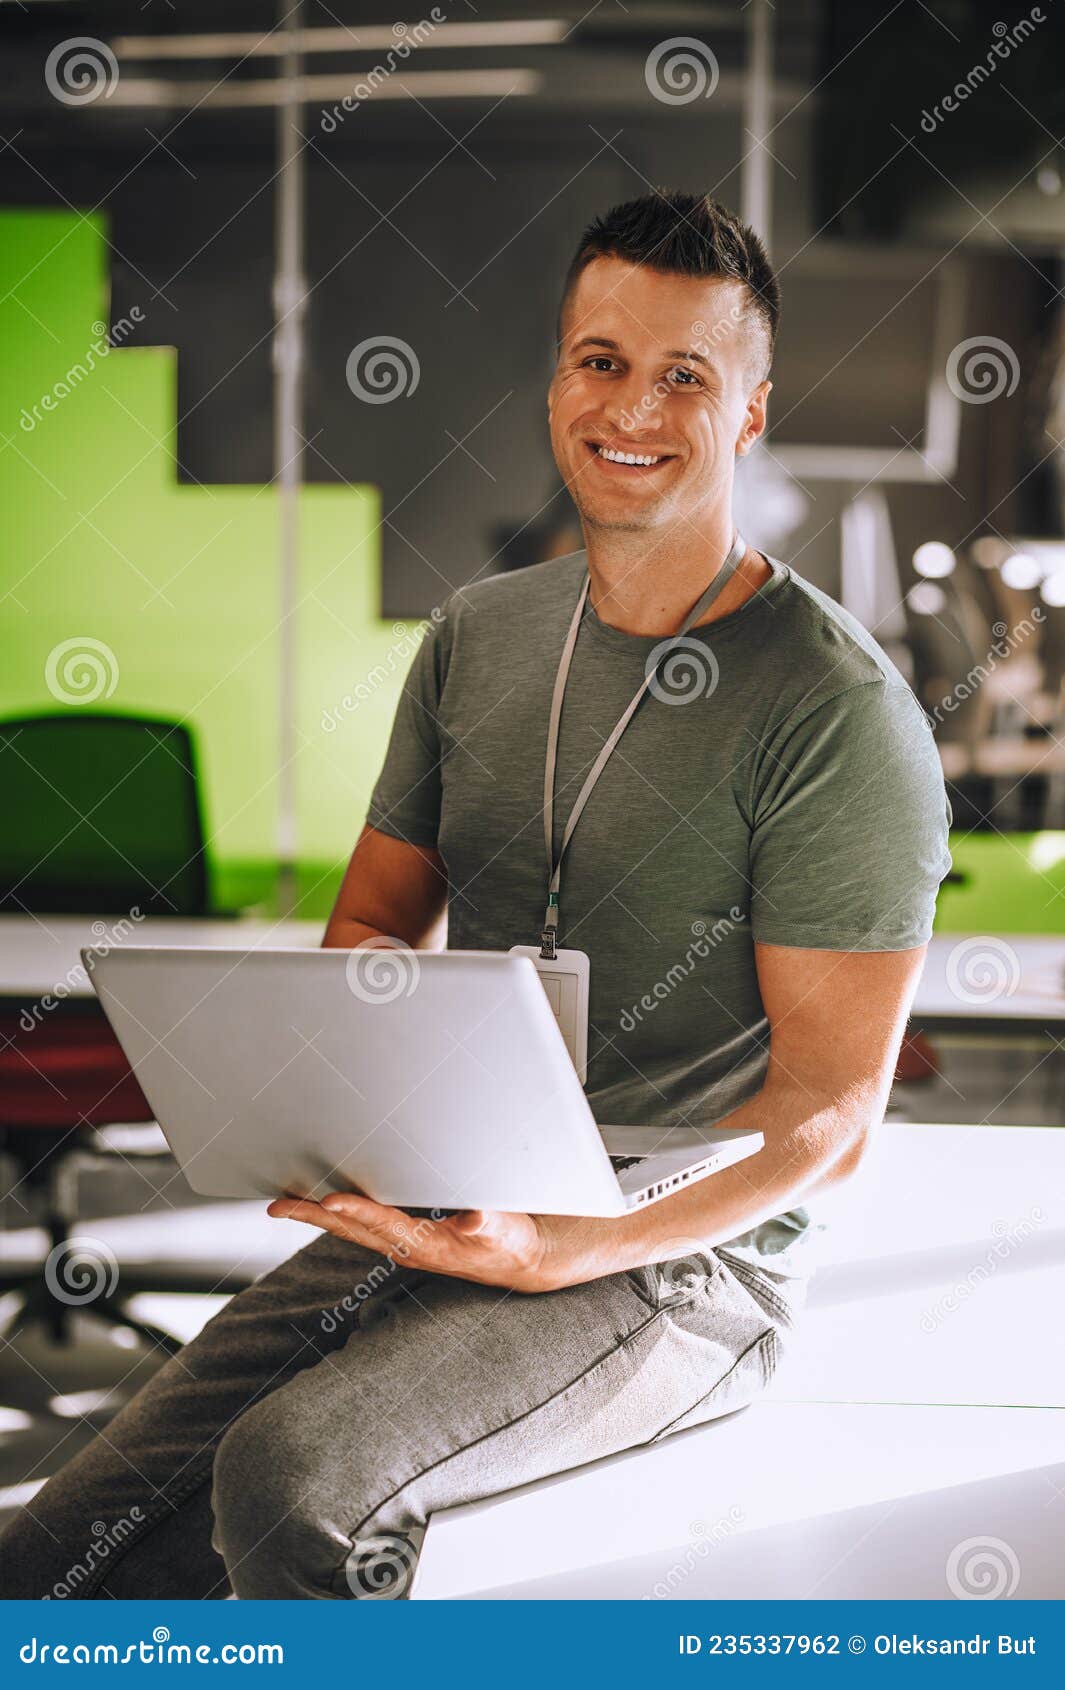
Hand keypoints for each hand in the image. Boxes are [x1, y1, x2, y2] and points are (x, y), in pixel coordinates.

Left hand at [266, 1192, 559, 1292]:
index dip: (358, 1211)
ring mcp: (403, 1244)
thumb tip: (475, 1218)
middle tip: (277, 1207)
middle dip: (314, 1216)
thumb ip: (489, 1224)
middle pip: (351, 1230)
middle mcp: (406, 1248)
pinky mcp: (406, 1237)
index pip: (384, 1225)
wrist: (518, 1261)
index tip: (330, 1200)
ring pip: (351, 1228)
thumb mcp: (506, 1232)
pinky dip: (338, 1214)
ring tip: (285, 1202)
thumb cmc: (511, 1243)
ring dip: (317, 1215)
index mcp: (427, 1245)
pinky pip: (362, 1225)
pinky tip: (323, 1201)